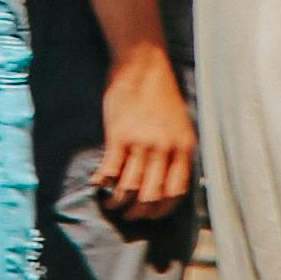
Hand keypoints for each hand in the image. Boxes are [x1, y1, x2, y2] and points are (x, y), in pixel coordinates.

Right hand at [95, 37, 194, 223]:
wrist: (143, 64)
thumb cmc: (160, 92)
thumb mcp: (179, 124)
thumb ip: (176, 150)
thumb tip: (167, 178)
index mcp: (184, 148)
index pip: (176, 192)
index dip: (162, 210)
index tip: (151, 214)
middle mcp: (165, 149)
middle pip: (152, 197)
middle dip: (139, 212)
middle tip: (128, 215)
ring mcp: (142, 144)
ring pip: (130, 189)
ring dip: (118, 202)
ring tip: (111, 203)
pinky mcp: (119, 136)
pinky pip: (110, 171)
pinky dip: (102, 184)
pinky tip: (97, 185)